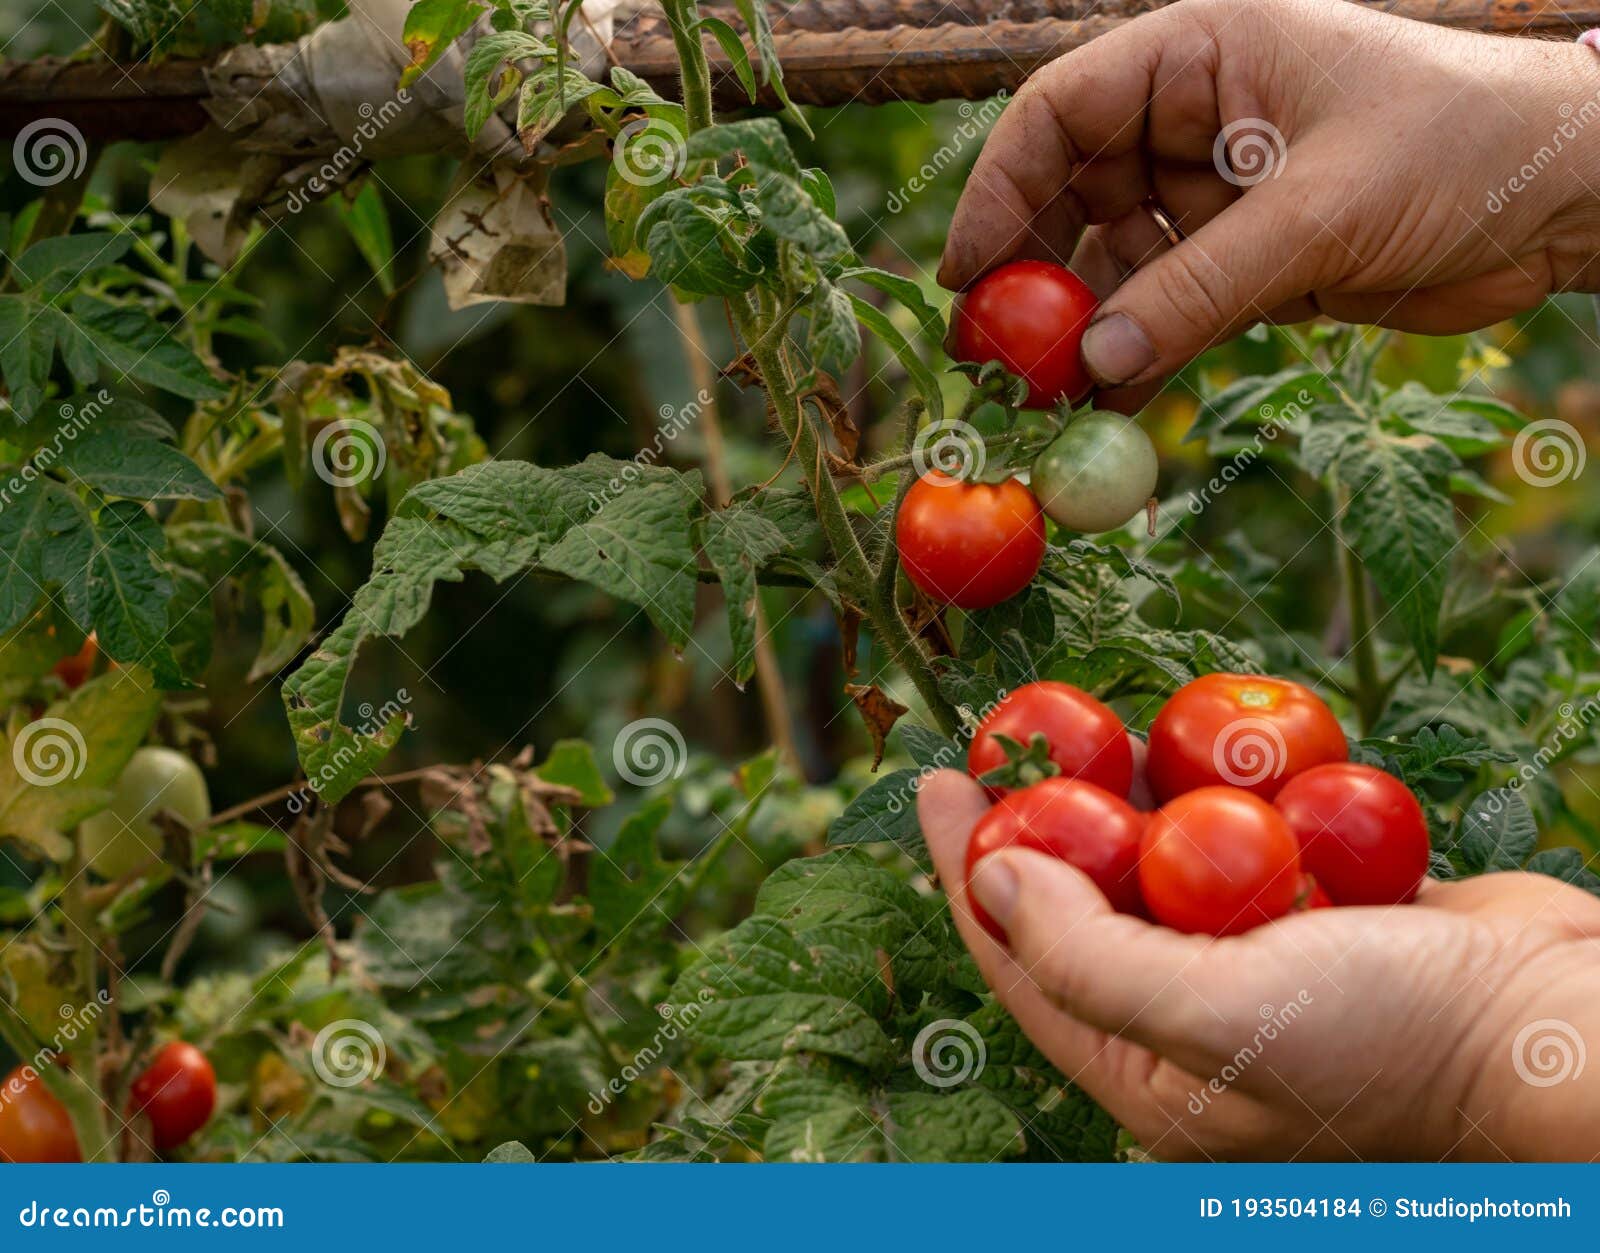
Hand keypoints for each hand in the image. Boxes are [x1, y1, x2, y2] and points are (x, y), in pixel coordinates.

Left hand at [918, 769, 1599, 1159]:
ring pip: (1168, 858)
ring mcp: (1261, 959)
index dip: (969, 872)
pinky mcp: (1325, 908)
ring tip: (1091, 721)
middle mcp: (1196, 1018)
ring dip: (1132, 791)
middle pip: (1090, 901)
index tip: (938, 782)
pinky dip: (1225, 786)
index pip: (1026, 963)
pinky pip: (1249, 835)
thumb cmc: (1387, 1041)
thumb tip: (994, 881)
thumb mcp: (1215, 1017)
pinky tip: (1201, 736)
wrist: (1559, 1031)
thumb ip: (1087, 957)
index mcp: (1152, 1072)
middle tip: (1009, 733)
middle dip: (1046, 818)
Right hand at [940, 0, 1599, 398]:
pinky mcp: (1243, 265)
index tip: (965, 274)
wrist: (1565, 196)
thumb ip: (1201, 287)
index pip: (1061, 112)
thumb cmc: (1458, 146)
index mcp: (1200, 53)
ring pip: (1113, 267)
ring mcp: (1214, 197)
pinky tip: (1107, 412)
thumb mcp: (1320, 211)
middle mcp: (1191, 120)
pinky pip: (1163, 315)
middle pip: (1071, 196)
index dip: (1000, 190)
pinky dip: (1135, 361)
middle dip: (1032, 278)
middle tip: (995, 359)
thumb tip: (1092, 366)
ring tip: (1046, 403)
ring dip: (1081, 334)